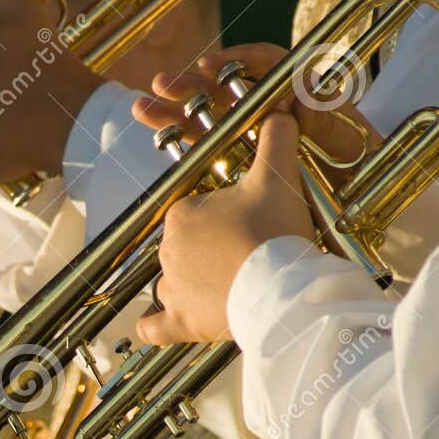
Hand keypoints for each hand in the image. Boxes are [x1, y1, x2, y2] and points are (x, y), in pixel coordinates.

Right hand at [132, 43, 382, 189]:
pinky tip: (158, 143)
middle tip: (161, 85)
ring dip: (175, 115)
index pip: (266, 66)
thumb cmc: (359, 179)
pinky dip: (182, 150)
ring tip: (143, 110)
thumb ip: (323, 119)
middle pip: (226, 93)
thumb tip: (298, 95)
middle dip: (191, 88)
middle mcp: (272, 118)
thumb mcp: (346, 146)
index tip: (207, 67)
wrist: (356, 222)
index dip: (235, 61)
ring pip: (209, 123)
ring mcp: (252, 146)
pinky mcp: (238, 174)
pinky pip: (207, 157)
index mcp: (301, 100)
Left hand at [136, 113, 311, 345]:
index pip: (195, 213)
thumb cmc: (275, 231)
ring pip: (174, 284)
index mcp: (181, 214)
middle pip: (186, 249)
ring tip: (227, 288)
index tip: (247, 226)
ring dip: (193, 286)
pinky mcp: (180, 323)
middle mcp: (167, 250)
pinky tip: (156, 326)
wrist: (283, 288)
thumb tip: (280, 110)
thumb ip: (276, 139)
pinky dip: (155, 327)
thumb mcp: (277, 176)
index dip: (222, 219)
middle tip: (246, 257)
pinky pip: (155, 328)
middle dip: (210, 253)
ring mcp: (171, 289)